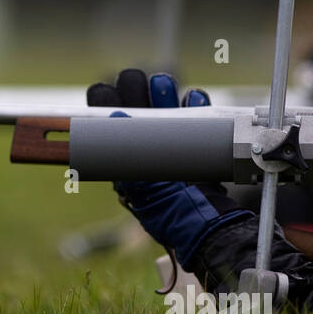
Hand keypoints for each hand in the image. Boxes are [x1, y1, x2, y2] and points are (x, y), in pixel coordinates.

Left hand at [85, 70, 249, 268]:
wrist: (208, 226)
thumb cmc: (171, 213)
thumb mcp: (143, 189)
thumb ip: (129, 157)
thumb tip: (115, 117)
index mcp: (122, 155)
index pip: (106, 120)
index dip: (104, 101)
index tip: (107, 93)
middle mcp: (144, 143)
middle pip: (134, 101)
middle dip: (135, 89)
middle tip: (140, 89)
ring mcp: (171, 139)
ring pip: (162, 100)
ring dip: (162, 89)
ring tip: (162, 88)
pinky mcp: (197, 139)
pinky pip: (193, 111)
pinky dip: (194, 101)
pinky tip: (193, 99)